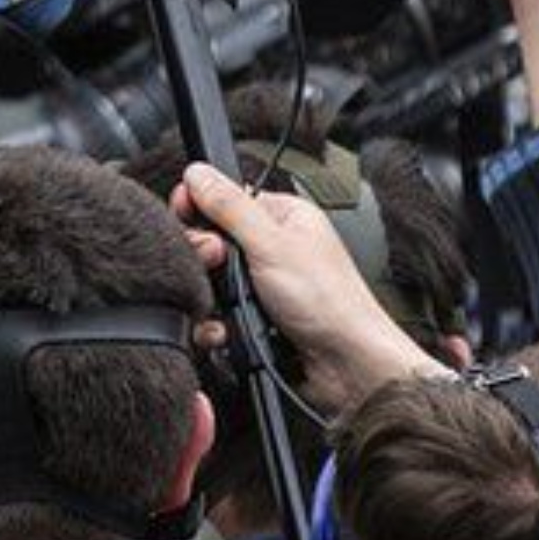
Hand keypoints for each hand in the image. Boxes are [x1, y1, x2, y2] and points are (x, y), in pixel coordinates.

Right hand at [172, 161, 441, 417]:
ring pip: (211, 282)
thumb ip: (229, 206)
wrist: (348, 367)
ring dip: (212, 297)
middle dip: (207, 257)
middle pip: (211, 241)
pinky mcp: (256, 319)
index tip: (190, 220)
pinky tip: (227, 328)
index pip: (223, 199)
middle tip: (219, 265)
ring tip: (230, 305)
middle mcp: (272, 248)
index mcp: (283, 217)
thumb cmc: (331, 303)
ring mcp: (263, 285)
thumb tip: (197, 172)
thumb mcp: (271, 244)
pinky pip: (218, 314)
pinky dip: (218, 324)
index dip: (200, 210)